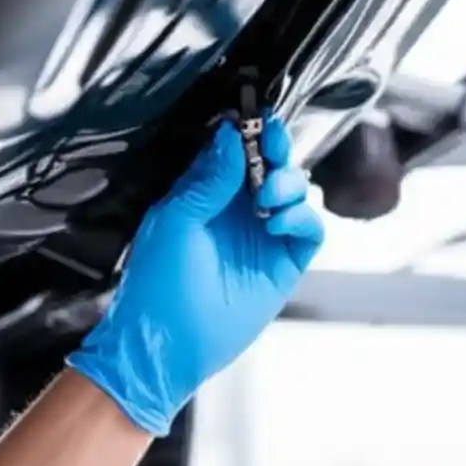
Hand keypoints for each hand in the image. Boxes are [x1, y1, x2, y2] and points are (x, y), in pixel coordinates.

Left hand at [68, 114, 323, 434]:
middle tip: (271, 147)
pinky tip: (276, 223)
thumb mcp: (176, 220)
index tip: (256, 120)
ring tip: (267, 198)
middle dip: (276, 149)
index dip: (249, 132)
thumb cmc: (157, 286)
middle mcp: (236, 210)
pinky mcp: (282, 264)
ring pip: (295, 190)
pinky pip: (308, 229)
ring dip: (288, 183)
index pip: (235, 150)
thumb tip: (230, 136)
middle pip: (271, 164)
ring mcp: (262, 236)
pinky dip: (301, 217)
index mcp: (205, 194)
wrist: (167, 345)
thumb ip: (209, 178)